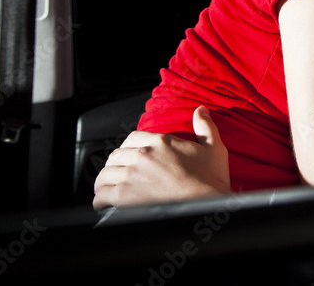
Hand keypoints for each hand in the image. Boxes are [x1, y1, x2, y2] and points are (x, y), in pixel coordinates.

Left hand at [92, 106, 229, 209]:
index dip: (129, 147)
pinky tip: (104, 203)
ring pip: (104, 174)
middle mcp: (142, 155)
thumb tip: (200, 110)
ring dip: (105, 182)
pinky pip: (101, 195)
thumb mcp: (213, 147)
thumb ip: (205, 126)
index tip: (130, 155)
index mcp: (160, 142)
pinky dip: (100, 200)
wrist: (207, 204)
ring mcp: (131, 176)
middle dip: (116, 165)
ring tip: (108, 188)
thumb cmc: (210, 180)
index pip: (132, 137)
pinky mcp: (124, 196)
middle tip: (119, 173)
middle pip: (115, 156)